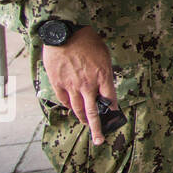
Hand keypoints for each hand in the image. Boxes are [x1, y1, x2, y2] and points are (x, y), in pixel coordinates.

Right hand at [41, 27, 115, 144]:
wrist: (63, 33)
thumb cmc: (86, 39)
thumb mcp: (103, 54)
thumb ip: (104, 71)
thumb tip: (104, 84)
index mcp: (103, 76)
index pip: (110, 99)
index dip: (112, 109)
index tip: (114, 114)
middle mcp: (88, 84)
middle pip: (93, 112)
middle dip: (97, 129)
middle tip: (99, 140)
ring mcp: (72, 86)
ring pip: (78, 109)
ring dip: (82, 119)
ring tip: (86, 125)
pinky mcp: (58, 84)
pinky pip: (64, 100)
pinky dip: (68, 106)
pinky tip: (71, 109)